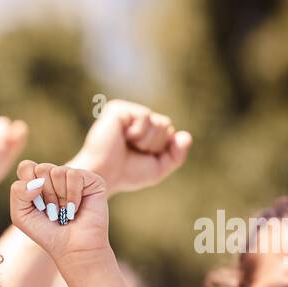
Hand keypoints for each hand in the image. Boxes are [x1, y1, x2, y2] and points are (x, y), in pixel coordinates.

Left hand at [9, 162, 109, 263]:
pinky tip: (75, 208)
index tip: (35, 204)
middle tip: (53, 210)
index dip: (27, 185)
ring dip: (58, 197)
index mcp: (38, 181)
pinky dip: (72, 195)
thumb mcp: (21, 215)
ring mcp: (74, 177)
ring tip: (64, 210)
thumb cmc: (46, 232)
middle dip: (44, 194)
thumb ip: (17, 192)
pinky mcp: (92, 180)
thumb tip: (38, 180)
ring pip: (57, 171)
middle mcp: (56, 177)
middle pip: (41, 168)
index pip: (26, 167)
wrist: (73, 247)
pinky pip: (74, 174)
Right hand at [70, 100, 190, 195]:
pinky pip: (144, 116)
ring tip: (126, 145)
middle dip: (154, 144)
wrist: (102, 177)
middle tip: (132, 152)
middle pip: (165, 125)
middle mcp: (134, 118)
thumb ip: (176, 155)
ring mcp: (125, 111)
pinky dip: (138, 132)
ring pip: (157, 121)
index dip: (159, 149)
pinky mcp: (117, 109)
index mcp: (143, 129)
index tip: (139, 157)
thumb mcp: (158, 168)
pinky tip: (122, 137)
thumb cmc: (125, 174)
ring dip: (146, 140)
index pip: (168, 131)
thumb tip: (185, 136)